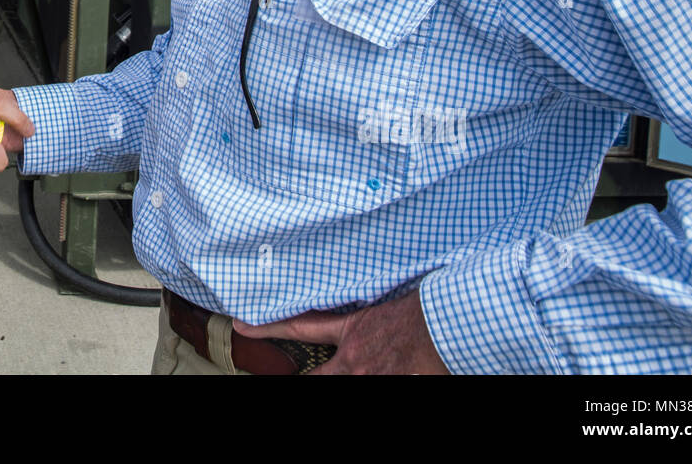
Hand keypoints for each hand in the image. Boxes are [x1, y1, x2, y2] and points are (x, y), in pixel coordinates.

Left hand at [231, 291, 448, 374]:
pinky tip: (390, 369)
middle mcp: (355, 361)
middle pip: (316, 379)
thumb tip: (356, 313)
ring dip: (342, 374)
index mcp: (352, 330)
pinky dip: (382, 376)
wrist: (451, 325)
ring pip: (336, 383)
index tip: (240, 326)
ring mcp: (371, 378)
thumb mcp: (386, 304)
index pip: (299, 324)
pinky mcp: (392, 385)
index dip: (268, 327)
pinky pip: (377, 384)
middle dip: (300, 378)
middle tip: (286, 374)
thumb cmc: (425, 308)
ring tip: (367, 363)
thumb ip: (365, 314)